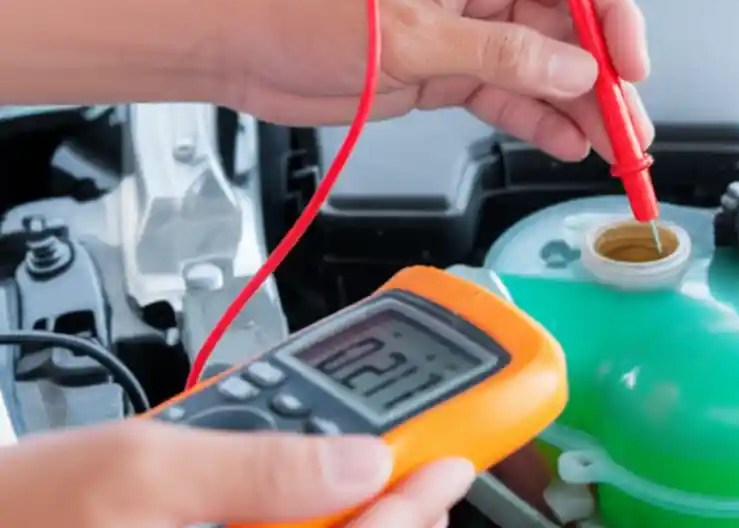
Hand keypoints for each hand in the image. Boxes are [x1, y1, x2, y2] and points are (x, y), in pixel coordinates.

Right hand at [0, 421, 474, 526]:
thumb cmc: (21, 518)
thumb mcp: (145, 469)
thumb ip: (261, 468)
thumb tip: (359, 461)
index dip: (415, 507)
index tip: (451, 462)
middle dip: (396, 519)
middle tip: (427, 468)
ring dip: (358, 521)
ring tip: (380, 478)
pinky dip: (307, 522)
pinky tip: (316, 499)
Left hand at [224, 0, 652, 163]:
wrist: (244, 46)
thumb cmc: (305, 11)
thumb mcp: (414, 38)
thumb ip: (500, 57)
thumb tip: (572, 71)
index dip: (613, 20)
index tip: (632, 67)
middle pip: (570, 32)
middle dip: (606, 81)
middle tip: (633, 130)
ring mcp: (469, 34)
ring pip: (546, 73)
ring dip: (582, 111)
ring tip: (614, 150)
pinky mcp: (450, 74)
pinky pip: (512, 98)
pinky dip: (540, 122)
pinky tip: (568, 144)